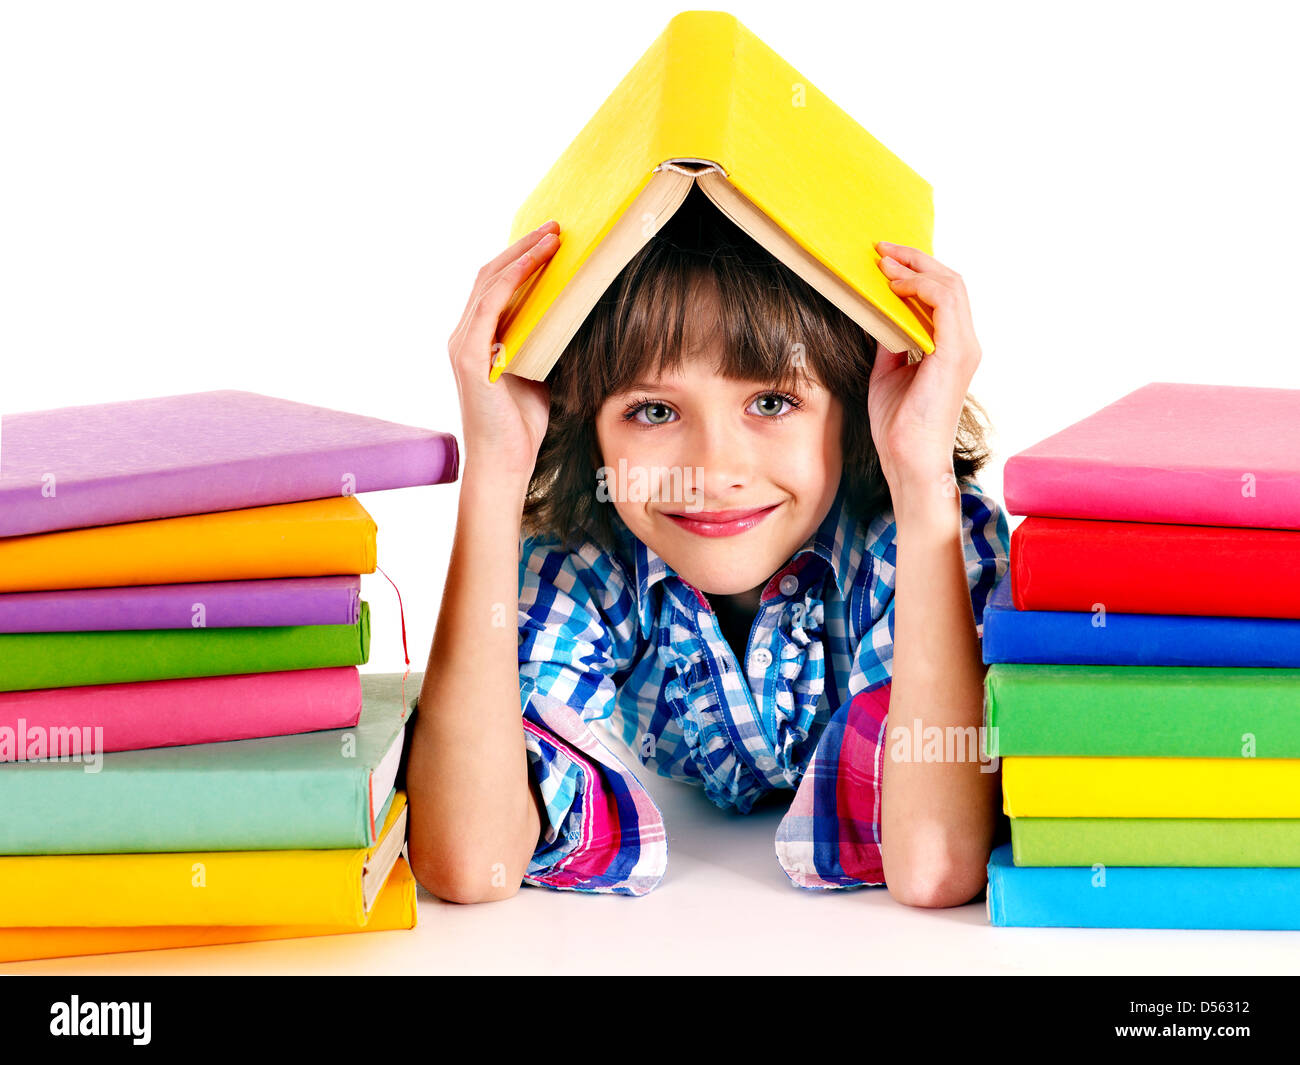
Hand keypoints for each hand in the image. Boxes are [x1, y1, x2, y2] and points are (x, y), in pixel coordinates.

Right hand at [447, 221, 561, 479]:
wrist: (505, 463)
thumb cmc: (523, 425)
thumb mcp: (540, 371)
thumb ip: (545, 341)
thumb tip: (576, 313)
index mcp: (479, 338)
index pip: (497, 284)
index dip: (522, 257)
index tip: (553, 238)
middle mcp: (465, 335)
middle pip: (491, 274)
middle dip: (524, 246)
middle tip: (558, 227)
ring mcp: (463, 343)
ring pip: (489, 282)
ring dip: (523, 254)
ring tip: (553, 236)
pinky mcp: (468, 357)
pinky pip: (490, 305)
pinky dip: (512, 279)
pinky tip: (535, 262)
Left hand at [867, 241, 981, 498]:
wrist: (908, 459)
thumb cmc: (898, 425)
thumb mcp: (887, 370)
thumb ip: (889, 340)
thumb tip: (877, 312)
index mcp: (950, 346)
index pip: (942, 294)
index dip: (916, 271)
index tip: (884, 260)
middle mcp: (963, 342)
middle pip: (949, 282)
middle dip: (915, 260)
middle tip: (883, 250)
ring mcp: (963, 347)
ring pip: (951, 286)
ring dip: (916, 268)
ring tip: (885, 261)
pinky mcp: (956, 353)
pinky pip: (945, 303)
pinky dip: (920, 287)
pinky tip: (895, 285)